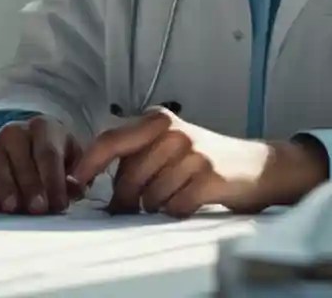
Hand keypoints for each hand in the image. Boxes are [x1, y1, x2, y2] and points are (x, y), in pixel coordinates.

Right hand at [0, 115, 83, 214]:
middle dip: (31, 187)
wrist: (28, 142)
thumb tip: (75, 190)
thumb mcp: (72, 159)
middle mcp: (18, 132)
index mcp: (44, 128)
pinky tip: (1, 207)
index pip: (48, 154)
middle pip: (23, 160)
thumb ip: (77, 175)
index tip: (59, 204)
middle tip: (38, 209)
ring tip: (14, 208)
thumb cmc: (55, 153)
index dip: (53, 180)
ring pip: (0, 166)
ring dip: (8, 189)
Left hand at [69, 108, 328, 218]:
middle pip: (129, 176)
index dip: (88, 164)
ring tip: (173, 195)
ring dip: (156, 206)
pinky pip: (175, 206)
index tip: (74, 184)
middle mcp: (172, 131)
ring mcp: (192, 153)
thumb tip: (90, 181)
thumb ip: (135, 154)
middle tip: (131, 207)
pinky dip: (176, 211)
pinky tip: (189, 201)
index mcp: (157, 120)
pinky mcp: (209, 176)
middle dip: (126, 199)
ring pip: (151, 196)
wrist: (257, 165)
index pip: (110, 140)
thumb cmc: (201, 158)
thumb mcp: (168, 143)